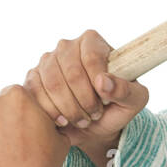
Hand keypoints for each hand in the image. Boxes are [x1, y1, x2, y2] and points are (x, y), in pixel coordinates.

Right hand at [24, 30, 149, 166]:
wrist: (94, 125)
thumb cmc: (117, 107)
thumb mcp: (134, 100)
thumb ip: (126, 90)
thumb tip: (104, 83)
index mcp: (93, 42)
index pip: (91, 56)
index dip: (97, 83)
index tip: (104, 102)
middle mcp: (67, 46)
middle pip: (71, 72)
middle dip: (84, 100)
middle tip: (94, 115)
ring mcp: (47, 61)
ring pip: (52, 84)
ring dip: (69, 109)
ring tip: (82, 119)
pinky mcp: (33, 78)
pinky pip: (36, 94)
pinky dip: (51, 112)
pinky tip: (64, 121)